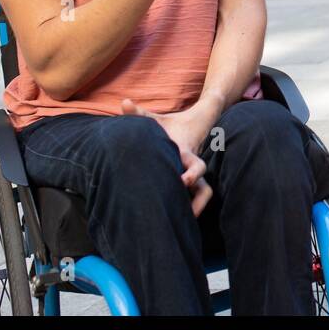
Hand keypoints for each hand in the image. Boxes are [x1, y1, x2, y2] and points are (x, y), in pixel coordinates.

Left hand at [121, 98, 214, 215]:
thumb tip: (123, 102)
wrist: (191, 125)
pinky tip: (170, 221)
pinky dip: (185, 210)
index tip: (182, 183)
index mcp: (185, 154)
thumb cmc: (168, 125)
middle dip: (196, 204)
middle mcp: (192, 168)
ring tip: (179, 226)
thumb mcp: (154, 119)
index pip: (197, 166)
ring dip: (194, 211)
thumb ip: (139, 113)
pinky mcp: (188, 184)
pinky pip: (192, 198)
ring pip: (202, 197)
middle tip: (184, 216)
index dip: (191, 175)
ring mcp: (192, 178)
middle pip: (205, 190)